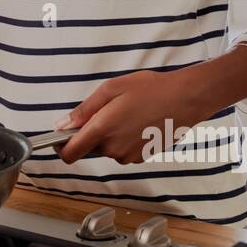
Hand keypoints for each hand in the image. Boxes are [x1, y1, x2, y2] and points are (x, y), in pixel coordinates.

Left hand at [56, 69, 199, 164]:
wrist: (186, 99)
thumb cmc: (151, 89)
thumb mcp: (111, 89)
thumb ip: (84, 110)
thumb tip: (63, 125)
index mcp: (103, 130)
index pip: (71, 153)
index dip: (61, 147)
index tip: (60, 138)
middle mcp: (114, 148)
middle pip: (90, 148)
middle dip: (92, 133)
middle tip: (108, 110)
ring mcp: (130, 155)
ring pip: (107, 148)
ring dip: (110, 135)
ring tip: (127, 113)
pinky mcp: (142, 157)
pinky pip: (123, 150)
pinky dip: (125, 138)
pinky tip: (138, 121)